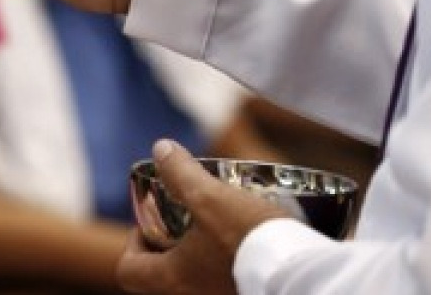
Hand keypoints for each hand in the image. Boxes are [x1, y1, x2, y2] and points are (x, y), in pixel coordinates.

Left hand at [117, 140, 290, 294]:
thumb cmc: (249, 239)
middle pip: (160, 277)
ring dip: (197, 258)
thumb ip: (181, 173)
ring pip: (192, 282)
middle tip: (185, 222)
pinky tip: (247, 246)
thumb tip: (162, 149)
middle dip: (168, 248)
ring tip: (218, 229)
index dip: (133, 244)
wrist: (302, 276)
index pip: (128, 270)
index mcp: (170, 280)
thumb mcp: (210, 197)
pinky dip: (223, 268)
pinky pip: (220, 286)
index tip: (152, 223)